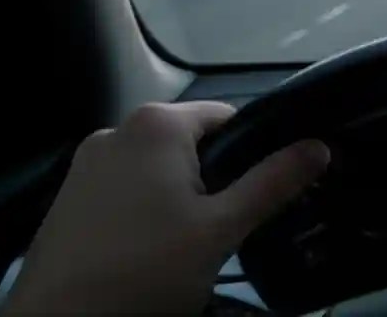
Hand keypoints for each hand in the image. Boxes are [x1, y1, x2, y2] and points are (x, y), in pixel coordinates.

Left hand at [3, 102, 329, 315]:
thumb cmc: (147, 270)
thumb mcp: (221, 229)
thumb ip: (272, 183)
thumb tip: (318, 146)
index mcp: (158, 124)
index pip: (227, 117)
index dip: (253, 152)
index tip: (261, 195)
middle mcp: (117, 129)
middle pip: (190, 143)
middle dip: (213, 180)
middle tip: (225, 228)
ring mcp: (85, 163)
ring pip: (156, 169)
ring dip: (178, 198)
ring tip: (187, 246)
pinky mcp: (68, 196)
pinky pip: (123, 189)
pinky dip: (143, 211)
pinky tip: (148, 252)